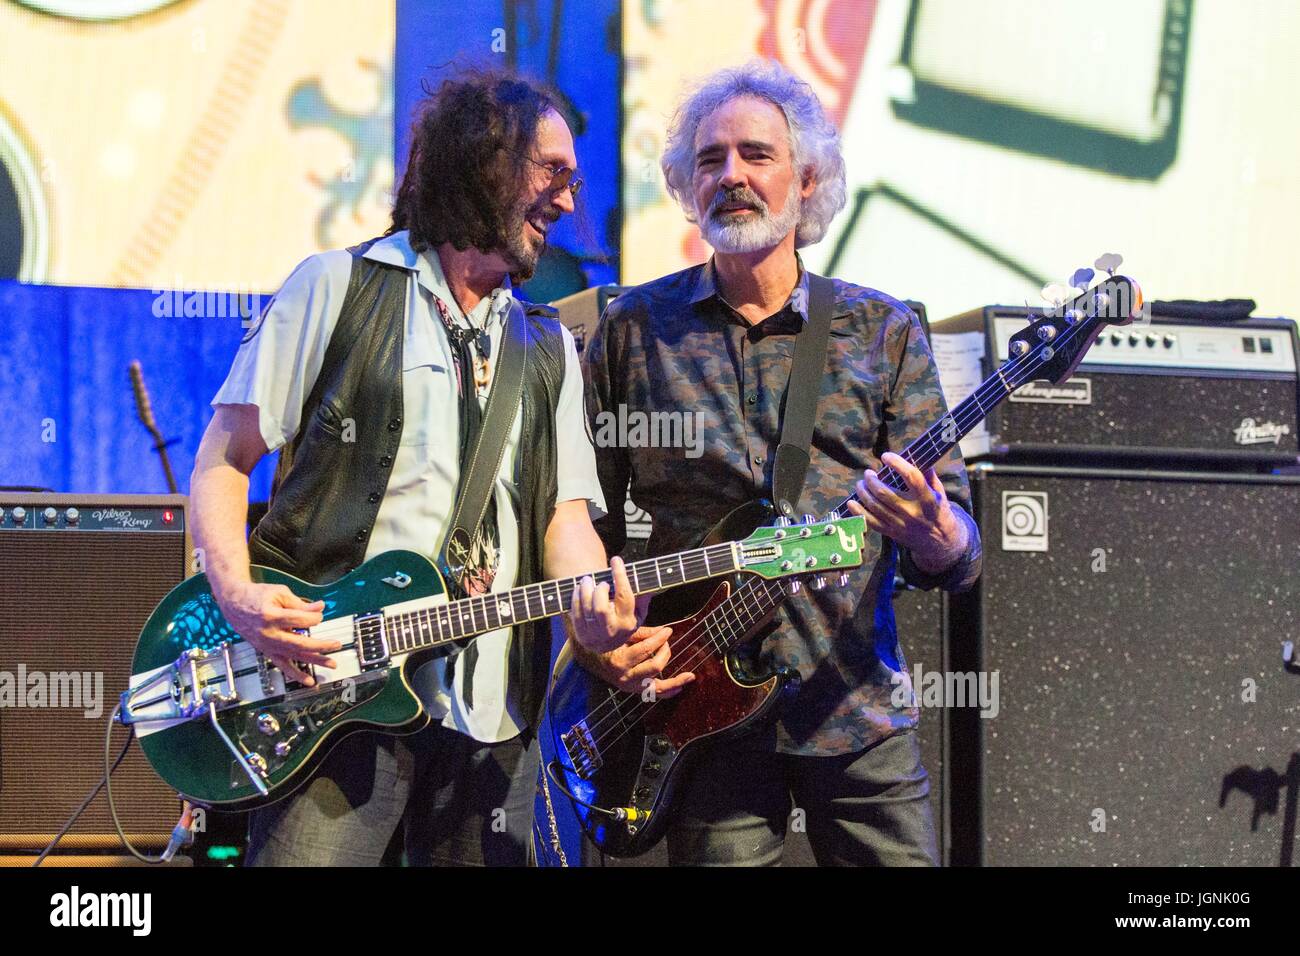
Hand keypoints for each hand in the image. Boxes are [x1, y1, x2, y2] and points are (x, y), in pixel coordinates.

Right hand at [213, 580, 338, 685]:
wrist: (234, 604)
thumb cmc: (257, 596)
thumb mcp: (279, 593)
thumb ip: (300, 604)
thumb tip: (321, 608)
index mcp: (271, 616)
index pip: (301, 620)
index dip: (315, 616)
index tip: (318, 612)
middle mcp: (268, 634)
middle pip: (300, 643)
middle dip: (321, 645)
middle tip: (336, 644)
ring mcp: (267, 645)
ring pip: (294, 656)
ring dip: (315, 660)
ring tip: (332, 664)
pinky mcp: (267, 651)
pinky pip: (283, 666)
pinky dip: (296, 674)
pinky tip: (309, 681)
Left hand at [568, 556, 642, 654]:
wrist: (608, 645)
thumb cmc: (624, 622)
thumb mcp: (639, 614)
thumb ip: (643, 599)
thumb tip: (649, 585)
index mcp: (628, 621)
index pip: (624, 596)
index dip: (620, 575)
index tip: (616, 560)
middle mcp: (612, 629)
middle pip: (601, 607)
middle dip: (599, 589)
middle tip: (599, 580)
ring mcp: (595, 633)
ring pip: (587, 608)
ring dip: (585, 590)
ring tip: (586, 580)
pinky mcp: (582, 634)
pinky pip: (576, 613)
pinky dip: (576, 598)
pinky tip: (579, 589)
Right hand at [573, 623, 694, 699]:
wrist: (591, 657)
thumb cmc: (607, 643)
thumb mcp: (622, 635)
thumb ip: (643, 633)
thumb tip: (664, 631)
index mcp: (620, 661)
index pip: (646, 649)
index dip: (660, 638)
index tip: (668, 630)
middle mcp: (625, 677)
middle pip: (655, 666)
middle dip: (664, 651)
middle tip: (665, 641)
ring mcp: (630, 686)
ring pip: (658, 687)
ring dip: (675, 680)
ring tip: (689, 675)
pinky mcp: (634, 690)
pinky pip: (655, 694)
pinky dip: (669, 691)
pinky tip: (681, 687)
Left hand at [848, 452, 967, 572]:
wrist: (939, 541)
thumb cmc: (938, 511)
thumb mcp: (939, 492)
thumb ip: (929, 475)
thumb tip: (916, 455)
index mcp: (927, 498)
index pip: (911, 477)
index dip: (897, 463)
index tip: (886, 456)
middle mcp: (912, 511)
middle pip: (884, 492)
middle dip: (871, 480)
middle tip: (868, 473)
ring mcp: (900, 524)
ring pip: (874, 506)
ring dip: (863, 492)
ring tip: (861, 484)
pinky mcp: (892, 533)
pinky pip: (871, 522)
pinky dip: (858, 511)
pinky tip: (852, 502)